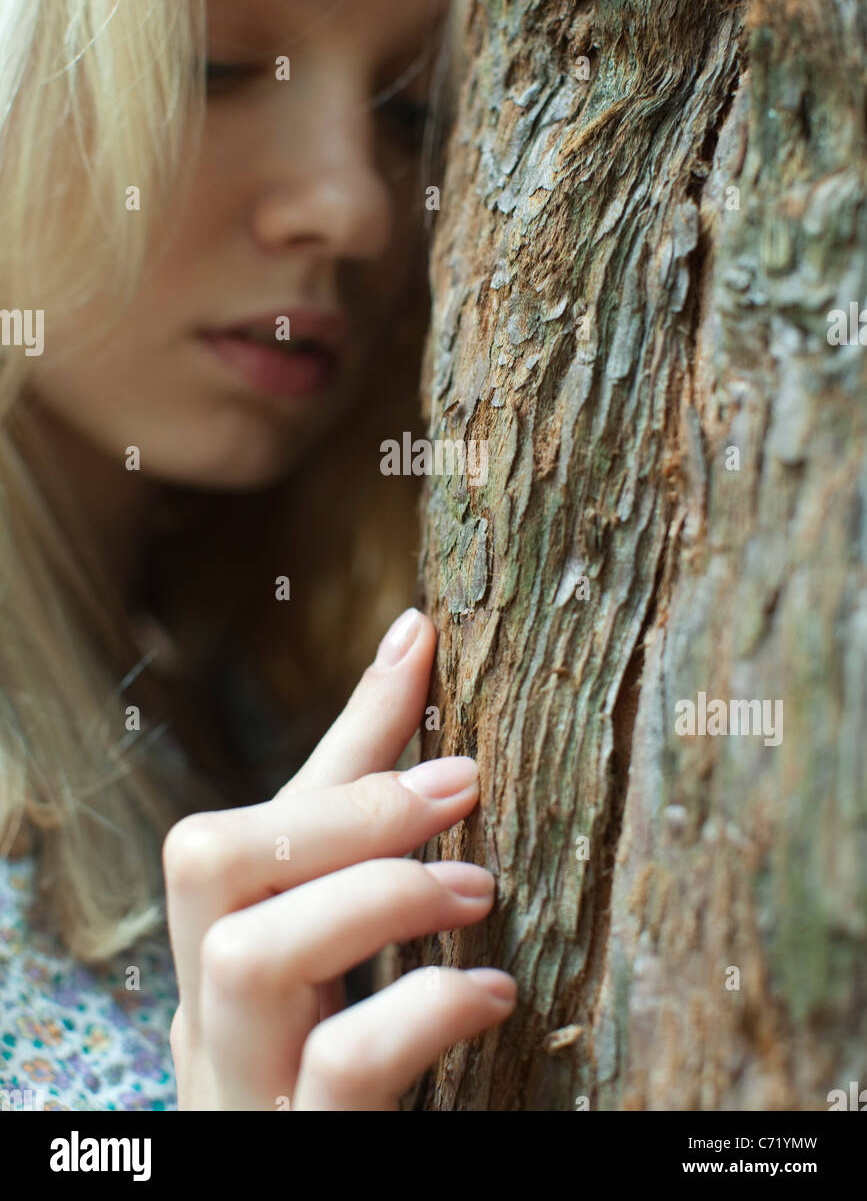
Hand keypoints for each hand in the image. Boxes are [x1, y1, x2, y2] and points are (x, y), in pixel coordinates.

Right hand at [163, 608, 515, 1109]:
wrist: (308, 1182)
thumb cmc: (336, 1098)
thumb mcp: (354, 974)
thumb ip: (387, 870)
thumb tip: (448, 750)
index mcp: (230, 952)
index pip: (272, 807)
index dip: (349, 721)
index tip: (424, 632)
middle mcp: (214, 1011)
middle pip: (212, 860)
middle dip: (340, 805)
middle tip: (461, 785)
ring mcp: (241, 1085)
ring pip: (250, 955)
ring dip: (370, 894)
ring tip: (476, 887)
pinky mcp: (292, 1148)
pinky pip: (330, 1073)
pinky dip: (412, 1013)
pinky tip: (488, 992)